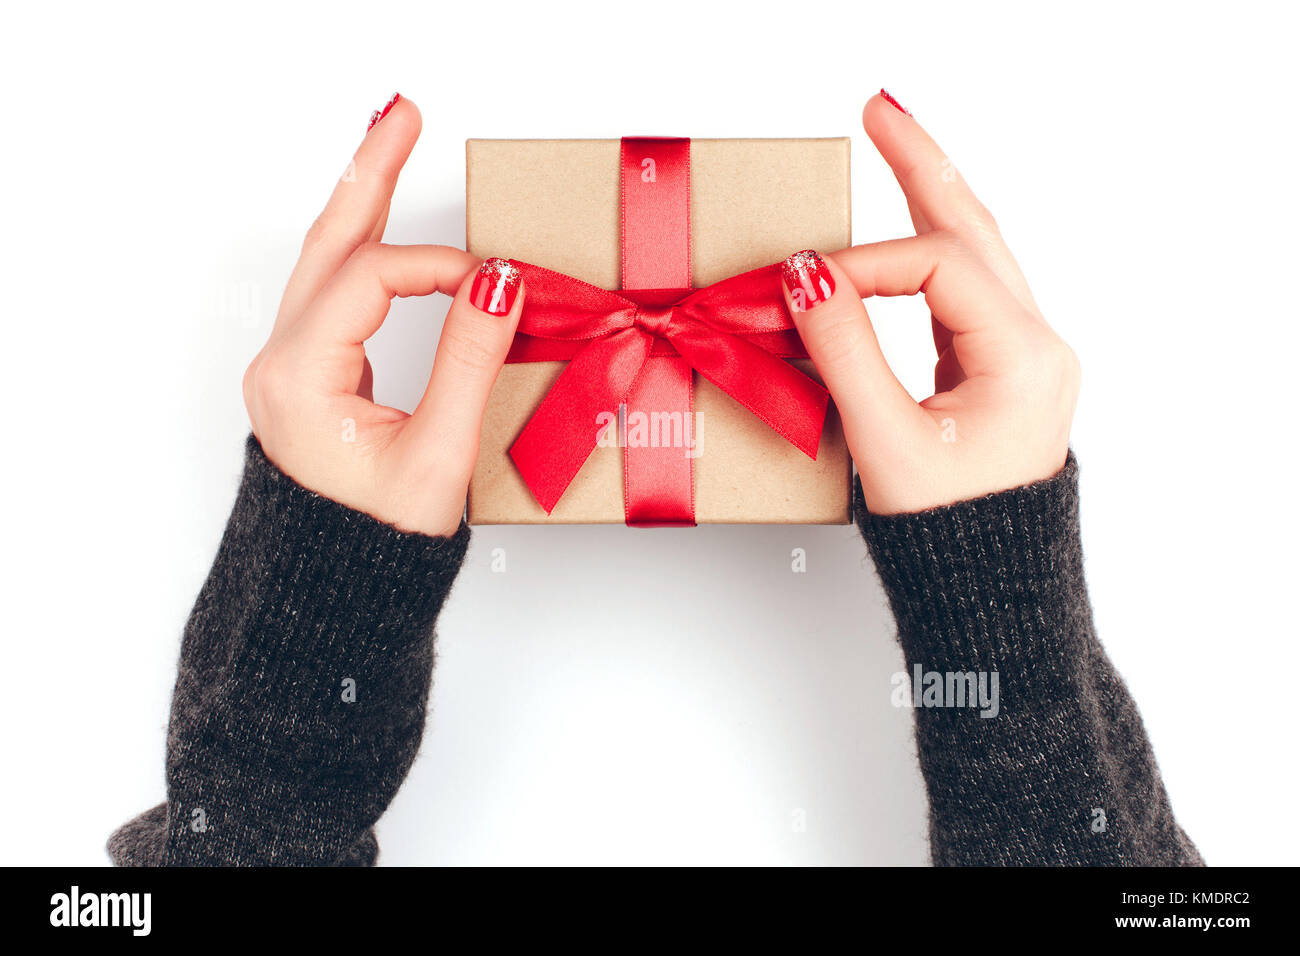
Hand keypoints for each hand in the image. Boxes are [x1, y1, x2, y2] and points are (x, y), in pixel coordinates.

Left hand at [243, 95, 523, 536]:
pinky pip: (338, 294)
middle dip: (369, 172)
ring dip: (363, 203)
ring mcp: (294, 368)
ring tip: (391, 143)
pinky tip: (385, 226)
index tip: (502, 284)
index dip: (442, 266)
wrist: (333, 602)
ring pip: (328, 262)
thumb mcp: (436, 457)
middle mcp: (285, 363)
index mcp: (301, 378)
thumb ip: (468, 361)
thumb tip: (499, 281)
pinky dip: (367, 251)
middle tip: (404, 111)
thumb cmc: (374, 550)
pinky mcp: (313, 378)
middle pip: (331, 241)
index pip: (374, 277)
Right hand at [781, 92, 1079, 514]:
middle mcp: (1033, 344)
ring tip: (891, 143)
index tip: (798, 286)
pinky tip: (900, 230)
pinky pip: (958, 291)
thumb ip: (844, 351)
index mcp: (1025, 356)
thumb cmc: (952, 537)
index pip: (935, 266)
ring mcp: (1019, 354)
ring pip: (971, 253)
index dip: (862, 264)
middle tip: (877, 110)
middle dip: (921, 165)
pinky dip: (922, 253)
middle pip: (972, 227)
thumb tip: (805, 275)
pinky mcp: (995, 369)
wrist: (990, 595)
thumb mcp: (887, 443)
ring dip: (928, 198)